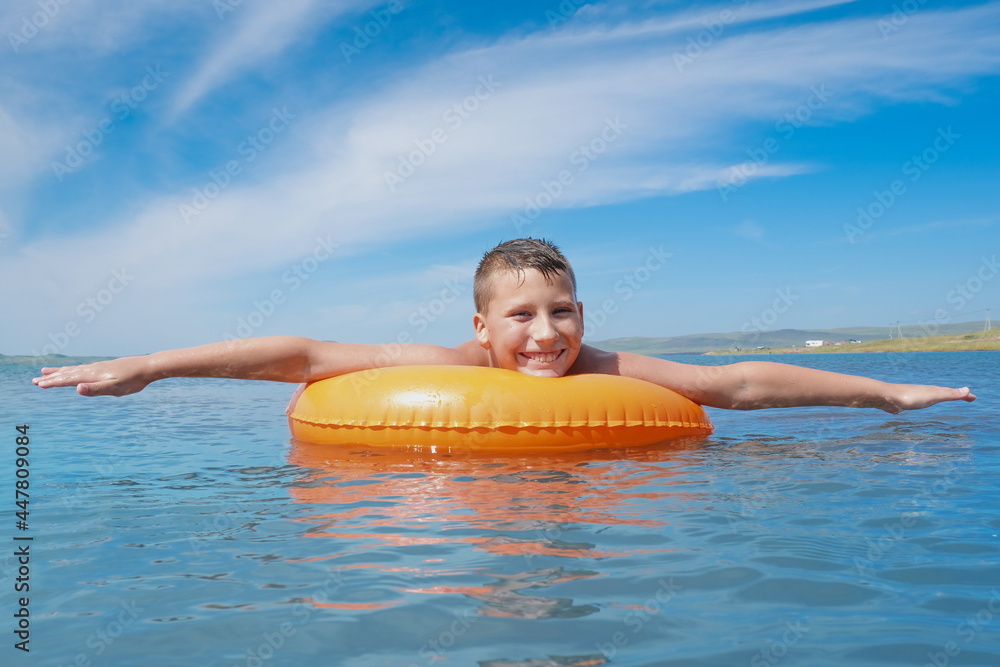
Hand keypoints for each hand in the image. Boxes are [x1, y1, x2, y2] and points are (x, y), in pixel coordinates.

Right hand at [32, 357, 150, 396]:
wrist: (147, 367)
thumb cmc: (133, 380)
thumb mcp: (115, 388)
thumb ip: (96, 390)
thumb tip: (77, 388)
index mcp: (92, 375)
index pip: (68, 380)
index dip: (53, 383)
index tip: (38, 384)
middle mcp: (92, 369)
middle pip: (67, 373)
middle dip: (51, 378)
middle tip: (34, 380)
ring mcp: (98, 367)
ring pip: (74, 369)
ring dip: (59, 372)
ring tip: (46, 371)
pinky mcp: (104, 367)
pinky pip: (82, 368)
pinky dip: (72, 369)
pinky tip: (74, 370)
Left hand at [882, 385, 975, 413]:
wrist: (885, 397)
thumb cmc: (910, 397)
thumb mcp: (933, 396)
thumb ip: (949, 394)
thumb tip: (968, 390)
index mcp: (932, 391)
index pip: (952, 393)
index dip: (962, 395)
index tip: (973, 397)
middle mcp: (924, 392)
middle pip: (941, 394)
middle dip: (953, 395)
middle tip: (964, 397)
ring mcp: (913, 397)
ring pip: (928, 398)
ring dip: (938, 398)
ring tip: (941, 399)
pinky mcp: (903, 403)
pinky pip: (916, 403)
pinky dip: (922, 403)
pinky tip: (914, 405)